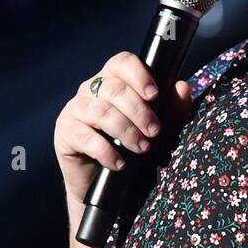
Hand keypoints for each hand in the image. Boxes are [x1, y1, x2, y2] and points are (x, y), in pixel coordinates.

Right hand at [54, 50, 192, 205]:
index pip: (122, 62)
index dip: (139, 75)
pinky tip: (119, 163)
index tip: (154, 95)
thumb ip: (171, 108)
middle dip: (139, 111)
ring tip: (142, 148)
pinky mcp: (65, 133)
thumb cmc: (131, 148)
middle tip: (155, 131)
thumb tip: (183, 87)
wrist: (105, 184)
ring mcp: (75, 110)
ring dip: (126, 131)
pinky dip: (106, 151)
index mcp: (113, 80)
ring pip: (100, 111)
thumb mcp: (156, 128)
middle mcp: (90, 89)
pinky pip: (85, 137)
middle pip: (114, 88)